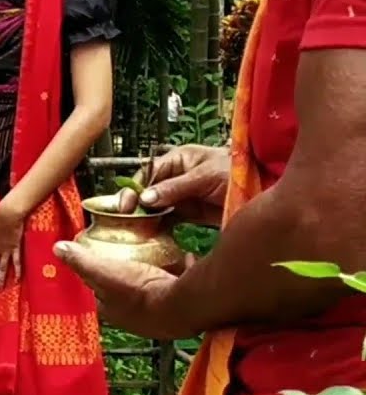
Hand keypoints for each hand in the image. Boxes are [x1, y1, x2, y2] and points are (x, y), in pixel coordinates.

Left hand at [53, 241, 190, 339]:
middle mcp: (135, 319)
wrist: (181, 305)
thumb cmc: (137, 290)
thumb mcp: (102, 271)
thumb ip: (80, 260)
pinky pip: (179, 285)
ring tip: (154, 256)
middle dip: (126, 277)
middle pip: (126, 293)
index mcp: (112, 311)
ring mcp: (161, 316)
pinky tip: (183, 257)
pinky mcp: (183, 308)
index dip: (97, 277)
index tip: (99, 260)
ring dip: (153, 276)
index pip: (97, 294)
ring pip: (153, 291)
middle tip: (129, 256)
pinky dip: (180, 271)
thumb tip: (57, 248)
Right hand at [115, 145, 229, 225]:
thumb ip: (175, 188)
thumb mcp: (205, 177)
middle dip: (136, 205)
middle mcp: (176, 177)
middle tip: (126, 220)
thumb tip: (145, 199)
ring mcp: (182, 196)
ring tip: (135, 230)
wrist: (268, 189)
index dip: (135, 188)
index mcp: (178, 160)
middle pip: (148, 191)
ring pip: (155, 207)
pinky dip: (158, 227)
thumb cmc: (238, 173)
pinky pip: (168, 220)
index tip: (126, 205)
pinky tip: (150, 235)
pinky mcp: (190, 213)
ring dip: (145, 218)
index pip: (148, 173)